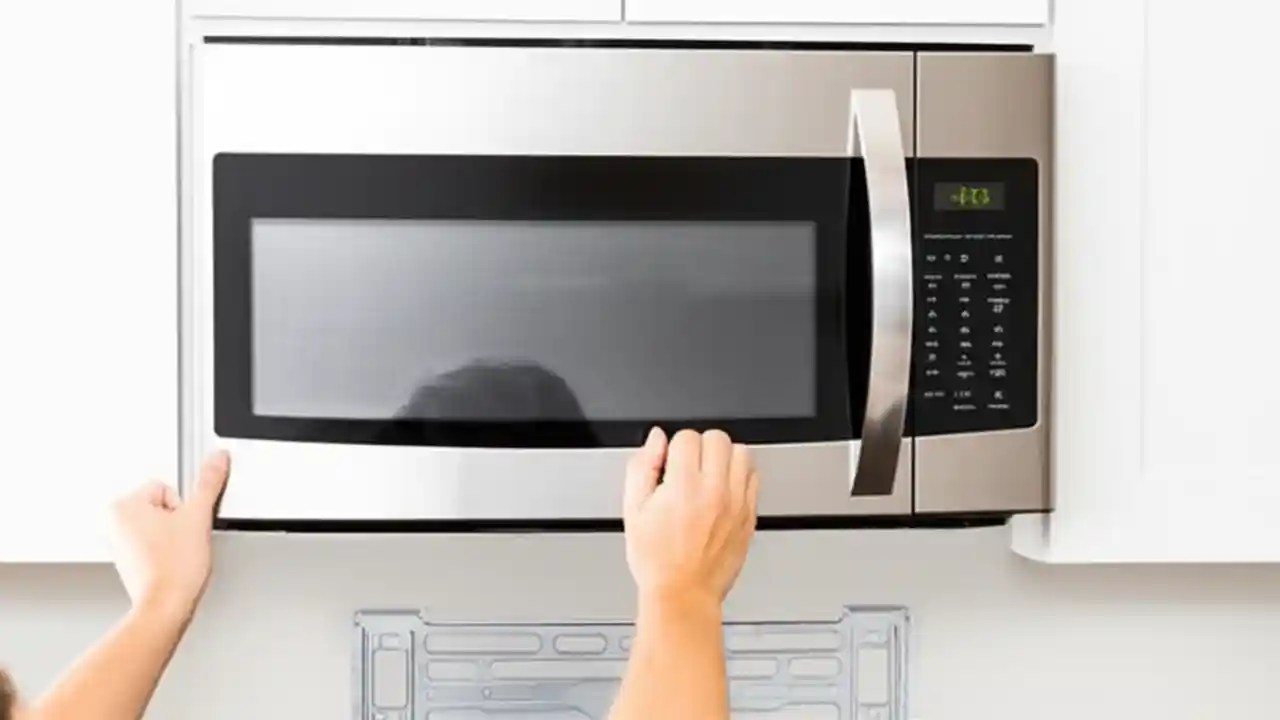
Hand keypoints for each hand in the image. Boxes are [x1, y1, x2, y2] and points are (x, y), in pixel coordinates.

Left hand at [108, 451, 229, 621]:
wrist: (167, 607)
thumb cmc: (174, 569)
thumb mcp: (198, 516)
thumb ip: (209, 482)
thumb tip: (217, 458)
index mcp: (123, 506)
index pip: (167, 488)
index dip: (185, 508)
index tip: (184, 528)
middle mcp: (114, 523)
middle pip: (163, 505)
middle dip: (178, 522)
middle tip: (182, 542)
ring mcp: (119, 544)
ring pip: (160, 526)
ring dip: (173, 537)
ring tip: (176, 555)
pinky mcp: (127, 561)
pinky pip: (154, 544)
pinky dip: (165, 552)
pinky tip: (171, 564)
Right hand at [623, 429, 758, 610]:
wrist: (683, 594)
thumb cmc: (657, 560)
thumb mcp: (633, 510)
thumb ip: (641, 467)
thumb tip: (655, 439)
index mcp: (683, 486)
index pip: (687, 437)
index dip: (674, 447)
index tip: (669, 464)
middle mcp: (714, 491)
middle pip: (717, 438)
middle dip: (700, 446)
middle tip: (689, 467)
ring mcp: (736, 503)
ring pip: (742, 452)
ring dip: (724, 457)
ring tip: (709, 474)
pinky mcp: (749, 515)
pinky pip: (754, 478)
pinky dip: (740, 477)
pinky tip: (724, 489)